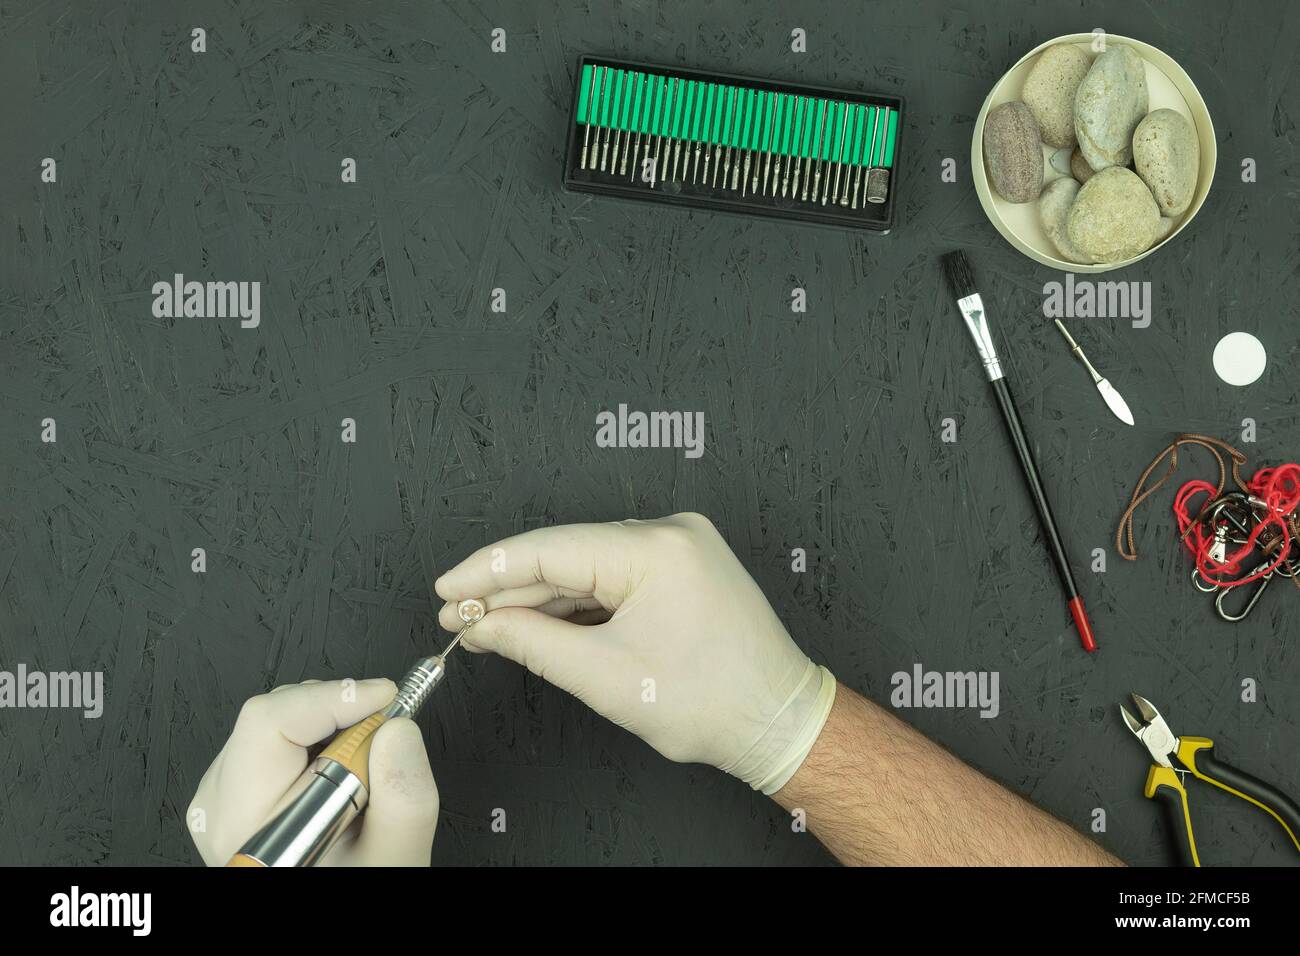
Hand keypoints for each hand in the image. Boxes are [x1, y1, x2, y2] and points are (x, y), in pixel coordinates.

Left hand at [188, 679, 437, 865]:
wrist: (326, 929)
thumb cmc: (353, 887)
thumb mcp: (394, 858)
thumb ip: (403, 795)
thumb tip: (397, 728)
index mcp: (246, 827)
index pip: (270, 723)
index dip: (333, 697)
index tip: (386, 697)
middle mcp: (219, 810)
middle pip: (271, 715)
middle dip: (337, 714)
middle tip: (382, 741)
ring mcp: (218, 799)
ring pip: (273, 721)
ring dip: (328, 728)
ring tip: (360, 771)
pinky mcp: (231, 791)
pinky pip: (270, 738)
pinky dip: (315, 740)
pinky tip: (338, 773)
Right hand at [435, 513, 834, 793]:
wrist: (777, 720)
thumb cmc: (713, 704)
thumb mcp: (605, 677)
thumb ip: (532, 643)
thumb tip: (482, 624)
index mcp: (658, 550)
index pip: (550, 548)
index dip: (489, 570)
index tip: (447, 589)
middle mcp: (671, 534)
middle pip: (566, 554)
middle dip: (510, 588)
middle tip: (457, 615)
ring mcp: (679, 547)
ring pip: (586, 565)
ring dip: (539, 597)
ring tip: (486, 624)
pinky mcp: (680, 567)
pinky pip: (612, 576)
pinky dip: (574, 602)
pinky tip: (535, 621)